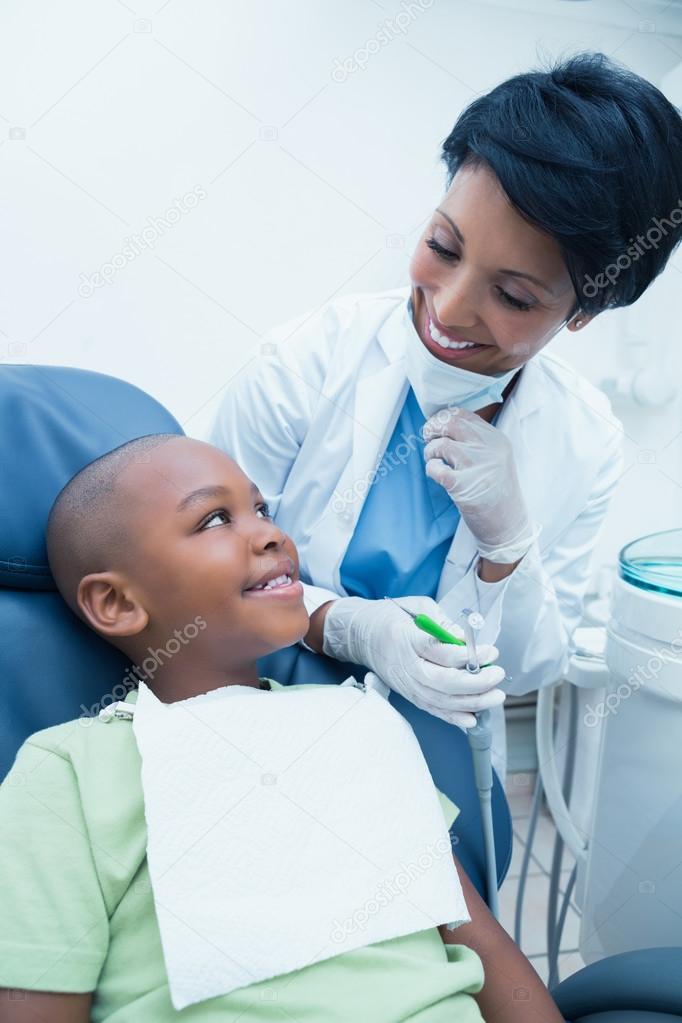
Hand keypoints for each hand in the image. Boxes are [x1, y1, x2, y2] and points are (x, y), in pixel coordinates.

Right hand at [322, 595, 505, 727]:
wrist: (360, 635)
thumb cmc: (390, 617)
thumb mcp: (417, 607)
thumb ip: (442, 622)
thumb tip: (465, 640)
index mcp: (407, 639)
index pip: (441, 653)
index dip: (469, 655)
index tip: (491, 651)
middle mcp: (406, 666)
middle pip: (444, 682)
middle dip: (476, 683)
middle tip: (497, 674)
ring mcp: (406, 684)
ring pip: (441, 700)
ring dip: (472, 702)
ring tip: (495, 696)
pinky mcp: (408, 695)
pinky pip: (433, 710)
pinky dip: (453, 717)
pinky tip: (473, 717)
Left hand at [422, 407, 537, 563]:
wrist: (507, 525)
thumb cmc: (496, 492)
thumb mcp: (496, 458)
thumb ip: (476, 441)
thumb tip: (443, 425)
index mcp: (496, 439)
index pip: (463, 414)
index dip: (443, 418)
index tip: (437, 429)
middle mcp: (488, 449)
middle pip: (450, 422)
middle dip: (432, 428)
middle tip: (428, 440)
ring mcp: (477, 466)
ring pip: (440, 444)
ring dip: (430, 452)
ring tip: (434, 461)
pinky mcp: (463, 486)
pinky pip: (435, 468)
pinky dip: (431, 469)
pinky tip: (438, 475)